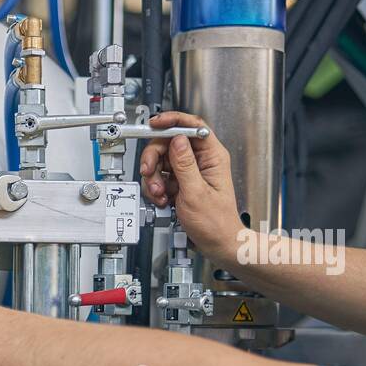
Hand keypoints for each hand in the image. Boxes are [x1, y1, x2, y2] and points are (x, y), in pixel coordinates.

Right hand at [139, 111, 246, 260]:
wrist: (217, 244)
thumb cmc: (215, 223)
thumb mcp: (196, 192)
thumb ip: (184, 164)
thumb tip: (177, 140)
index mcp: (212, 156)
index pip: (192, 126)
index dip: (172, 122)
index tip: (155, 124)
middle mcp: (201, 161)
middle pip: (169, 144)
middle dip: (154, 159)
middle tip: (148, 172)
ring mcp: (189, 172)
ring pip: (161, 162)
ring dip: (154, 179)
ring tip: (159, 194)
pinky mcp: (180, 184)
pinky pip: (160, 178)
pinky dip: (156, 189)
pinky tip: (162, 200)